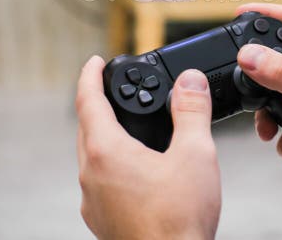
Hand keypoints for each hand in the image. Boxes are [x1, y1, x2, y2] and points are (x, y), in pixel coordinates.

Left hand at [76, 56, 220, 239]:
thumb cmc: (179, 220)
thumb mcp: (195, 154)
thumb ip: (191, 111)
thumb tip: (190, 81)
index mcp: (106, 152)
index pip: (87, 101)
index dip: (90, 76)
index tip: (95, 61)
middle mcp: (91, 175)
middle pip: (86, 128)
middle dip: (98, 104)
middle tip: (114, 90)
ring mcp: (93, 201)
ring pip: (91, 156)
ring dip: (104, 135)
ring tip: (128, 127)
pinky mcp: (102, 220)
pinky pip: (99, 181)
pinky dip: (111, 164)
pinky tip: (136, 170)